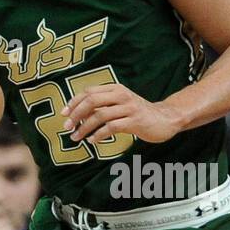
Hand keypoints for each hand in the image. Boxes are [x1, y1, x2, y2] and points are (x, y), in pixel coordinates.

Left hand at [61, 83, 180, 144]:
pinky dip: (99, 135)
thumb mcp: (119, 104)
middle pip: (92, 101)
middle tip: (67, 127)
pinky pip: (112, 127)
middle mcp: (121, 95)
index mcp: (115, 89)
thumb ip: (101, 106)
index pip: (89, 92)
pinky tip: (92, 141)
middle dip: (76, 115)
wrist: (165, 119)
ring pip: (100, 115)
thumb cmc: (137, 113)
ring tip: (76, 138)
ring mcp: (129, 108)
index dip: (73, 103)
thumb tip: (77, 115)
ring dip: (84, 128)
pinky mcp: (135, 121)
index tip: (63, 115)